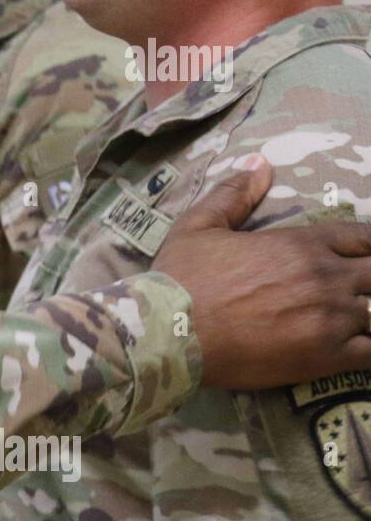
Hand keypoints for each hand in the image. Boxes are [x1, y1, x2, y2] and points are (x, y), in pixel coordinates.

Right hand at [155, 154, 370, 387]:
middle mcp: (325, 277)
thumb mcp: (199, 226)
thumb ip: (234, 194)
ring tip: (353, 323)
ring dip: (368, 316)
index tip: (361, 257)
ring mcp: (330, 318)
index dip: (369, 247)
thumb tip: (259, 163)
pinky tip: (357, 349)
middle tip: (357, 291)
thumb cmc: (181, 279)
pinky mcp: (326, 357)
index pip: (364, 237)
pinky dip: (370, 349)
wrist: (169, 333)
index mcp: (302, 243)